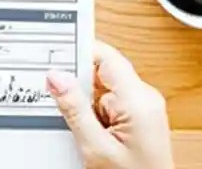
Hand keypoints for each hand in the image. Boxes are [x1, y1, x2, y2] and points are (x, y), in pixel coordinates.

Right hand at [47, 41, 174, 168]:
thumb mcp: (96, 148)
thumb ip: (74, 109)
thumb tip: (57, 77)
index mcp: (139, 99)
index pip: (106, 57)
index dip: (80, 52)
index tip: (55, 57)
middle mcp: (146, 99)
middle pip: (103, 74)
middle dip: (80, 88)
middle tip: (65, 108)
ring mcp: (144, 108)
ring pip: (103, 92)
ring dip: (87, 107)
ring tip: (85, 132)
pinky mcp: (140, 119)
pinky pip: (111, 105)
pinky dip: (95, 117)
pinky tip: (92, 135)